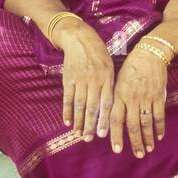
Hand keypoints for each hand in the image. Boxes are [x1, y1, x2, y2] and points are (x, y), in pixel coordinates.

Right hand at [55, 19, 114, 140]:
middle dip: (89, 125)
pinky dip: (67, 110)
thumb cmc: (98, 54)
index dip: (104, 119)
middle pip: (91, 107)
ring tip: (77, 134)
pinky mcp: (68, 79)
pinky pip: (67, 98)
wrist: (79, 39)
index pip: (106, 103)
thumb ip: (110, 85)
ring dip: (78, 121)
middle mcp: (94, 80)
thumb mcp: (109, 66)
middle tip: (88, 139)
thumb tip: (111, 107)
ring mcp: (80, 80)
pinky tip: (67, 122)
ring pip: (79, 105)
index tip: (103, 134)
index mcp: (107, 78)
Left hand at [110, 44, 167, 157]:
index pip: (115, 119)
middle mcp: (132, 99)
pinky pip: (159, 115)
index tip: (117, 149)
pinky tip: (159, 136)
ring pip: (146, 123)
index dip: (116, 135)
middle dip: (135, 142)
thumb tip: (110, 117)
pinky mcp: (159, 96)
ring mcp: (146, 98)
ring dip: (148, 138)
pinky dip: (159, 127)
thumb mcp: (118, 81)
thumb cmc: (131, 67)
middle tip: (137, 155)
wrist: (149, 54)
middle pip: (132, 125)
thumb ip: (115, 99)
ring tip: (148, 149)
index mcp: (119, 95)